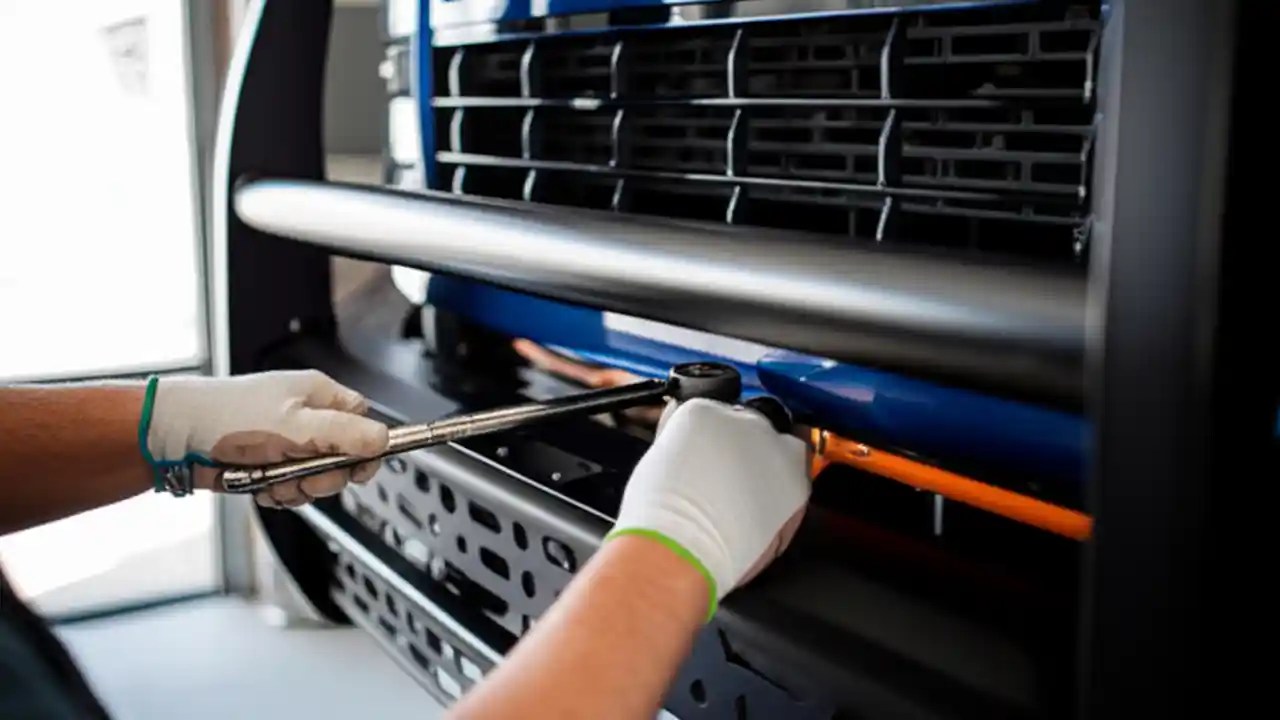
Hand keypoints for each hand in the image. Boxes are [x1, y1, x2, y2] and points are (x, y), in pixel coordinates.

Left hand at [140, 370, 389, 507]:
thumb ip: (344, 435)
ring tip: (273, 479)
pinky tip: (261, 484)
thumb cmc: (227, 418)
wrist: (175, 436)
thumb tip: (384, 440)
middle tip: (304, 475)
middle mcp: (305, 417)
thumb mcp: (296, 426)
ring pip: (315, 477)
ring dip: (297, 487)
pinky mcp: (267, 463)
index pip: (363, 422)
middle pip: (342, 456)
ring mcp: (286, 441)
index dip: (365, 448)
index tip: (356, 468)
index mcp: (318, 396)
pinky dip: (278, 492)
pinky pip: (290, 487)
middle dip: (324, 475)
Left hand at [606, 398, 810, 617]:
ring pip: (722, 417)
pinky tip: (671, 456)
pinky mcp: (703, 412)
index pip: (788, 451)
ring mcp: (739, 421)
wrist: (686, 546)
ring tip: (685, 468)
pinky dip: (677, 429)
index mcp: (796, 474)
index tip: (743, 471)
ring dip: (707, 436)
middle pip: (756, 428)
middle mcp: (775, 440)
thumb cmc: (723, 556)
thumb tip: (761, 499)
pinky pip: (688, 413)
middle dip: (734, 445)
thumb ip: (774, 506)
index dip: (761, 460)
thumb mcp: (768, 537)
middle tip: (708, 472)